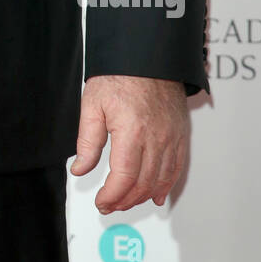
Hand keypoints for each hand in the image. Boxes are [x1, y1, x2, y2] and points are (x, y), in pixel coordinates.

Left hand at [70, 75, 187, 213]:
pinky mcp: (180, 135)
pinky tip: (157, 195)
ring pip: (161, 180)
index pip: (123, 178)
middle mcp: (156, 138)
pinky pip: (176, 168)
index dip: (111, 196)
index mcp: (131, 132)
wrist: (147, 56)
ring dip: (143, 197)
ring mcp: (171, 138)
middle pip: (142, 184)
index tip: (101, 201)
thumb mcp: (92, 105)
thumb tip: (80, 169)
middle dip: (124, 201)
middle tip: (110, 204)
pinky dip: (167, 186)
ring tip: (126, 201)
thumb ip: (87, 141)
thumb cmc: (119, 76)